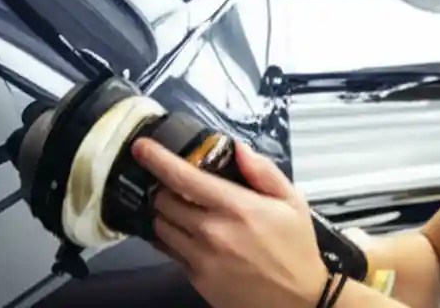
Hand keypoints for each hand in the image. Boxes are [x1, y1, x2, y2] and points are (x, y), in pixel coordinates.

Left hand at [131, 137, 329, 307]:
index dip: (157, 159)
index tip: (142, 147)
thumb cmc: (295, 248)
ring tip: (180, 208)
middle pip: (163, 200)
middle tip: (177, 184)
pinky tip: (184, 232)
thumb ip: (263, 171)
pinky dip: (168, 237)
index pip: (183, 178)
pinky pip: (167, 250)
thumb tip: (237, 149)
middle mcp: (212, 232)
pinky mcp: (196, 278)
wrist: (297, 301)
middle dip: (165, 187)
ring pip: (160, 226)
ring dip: (164, 213)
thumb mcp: (292, 202)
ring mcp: (200, 257)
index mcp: (236, 207)